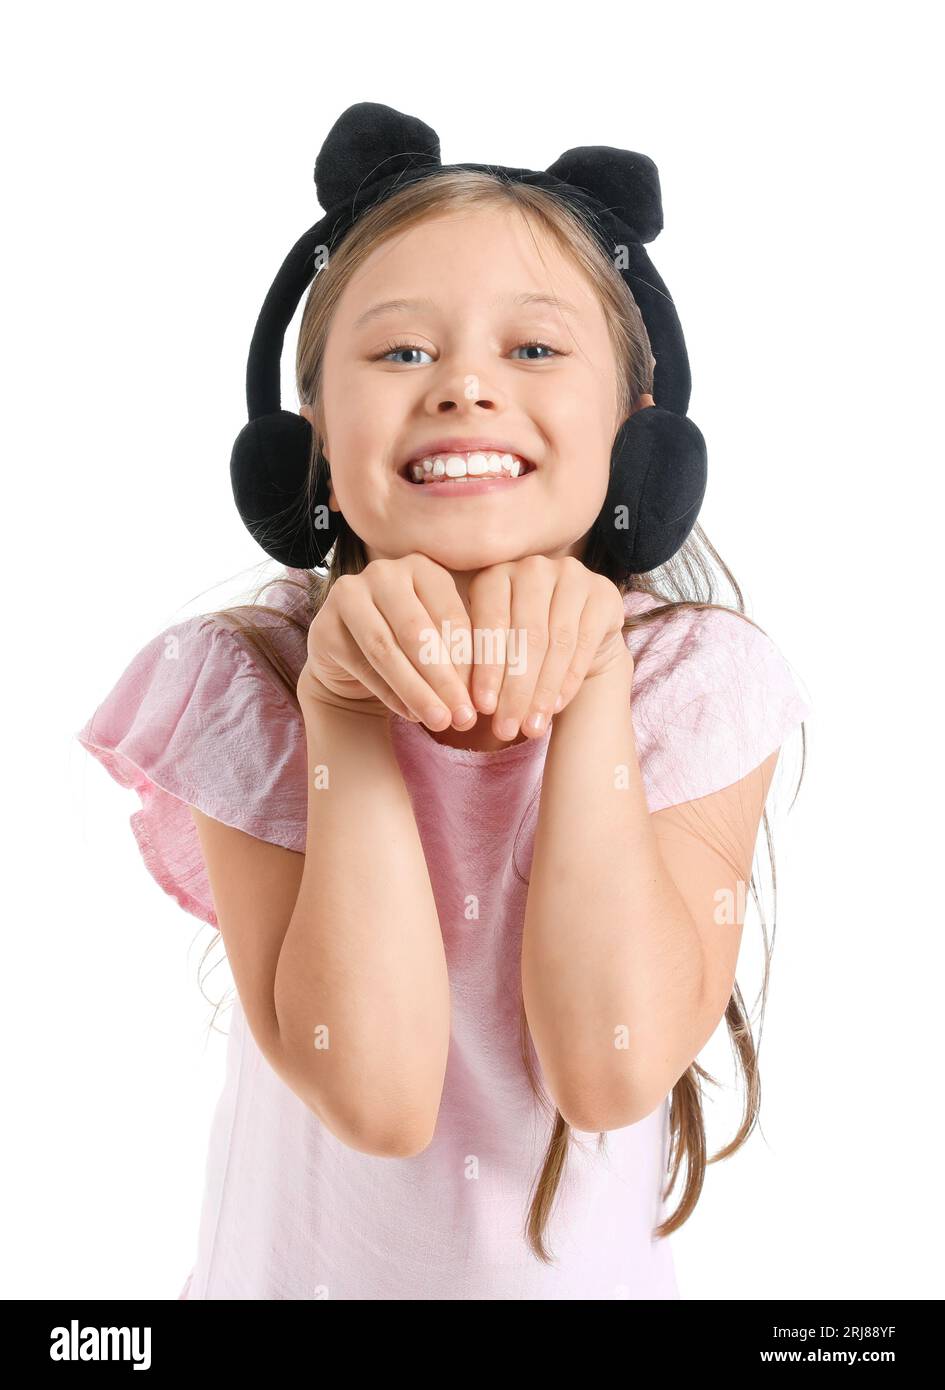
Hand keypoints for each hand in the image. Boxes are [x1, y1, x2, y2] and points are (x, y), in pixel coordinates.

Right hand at [297, 552, 479, 730]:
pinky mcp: (323, 626)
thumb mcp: (442, 645)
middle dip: (444, 680)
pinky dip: (390, 695)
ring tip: (441, 722)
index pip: (451, 616)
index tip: (485, 700)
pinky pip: (362, 666)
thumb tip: (481, 699)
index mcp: (422, 567)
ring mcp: (348, 595)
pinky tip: (413, 716)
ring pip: (386, 650)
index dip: (471, 661)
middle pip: (418, 632)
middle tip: (465, 718)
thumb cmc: (411, 649)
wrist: (354, 662)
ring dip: (417, 691)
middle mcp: (384, 573)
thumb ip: (461, 659)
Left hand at [466, 555, 629, 740]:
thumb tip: (463, 705)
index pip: (491, 623)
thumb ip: (478, 665)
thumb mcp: (494, 647)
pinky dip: (567, 680)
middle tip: (506, 728)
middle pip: (526, 635)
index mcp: (495, 573)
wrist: (576, 635)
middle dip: (515, 689)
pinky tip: (554, 707)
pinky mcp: (603, 593)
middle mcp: (533, 567)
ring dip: (542, 691)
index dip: (486, 668)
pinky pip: (584, 643)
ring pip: (556, 642)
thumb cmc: (521, 645)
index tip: (482, 708)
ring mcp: (572, 576)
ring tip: (531, 727)